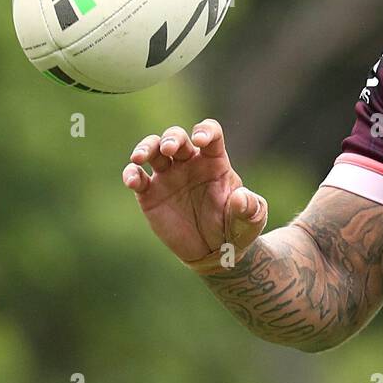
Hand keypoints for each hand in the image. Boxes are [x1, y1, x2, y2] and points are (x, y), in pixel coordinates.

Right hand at [122, 118, 267, 273]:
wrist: (216, 251)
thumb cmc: (237, 227)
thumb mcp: (251, 219)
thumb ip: (251, 208)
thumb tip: (241, 199)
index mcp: (215, 161)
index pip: (210, 133)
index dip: (205, 131)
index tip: (200, 140)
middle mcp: (190, 163)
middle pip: (177, 136)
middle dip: (171, 138)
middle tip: (169, 149)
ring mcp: (168, 176)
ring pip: (153, 150)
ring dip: (146, 147)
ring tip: (140, 157)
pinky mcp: (150, 194)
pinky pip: (137, 177)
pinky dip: (131, 174)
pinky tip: (132, 180)